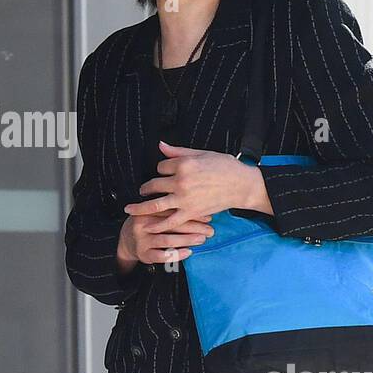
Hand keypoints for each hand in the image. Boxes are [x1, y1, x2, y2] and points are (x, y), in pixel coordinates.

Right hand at [115, 210, 213, 273]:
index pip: (172, 211)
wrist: (125, 241)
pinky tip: (188, 252)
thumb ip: (169, 210)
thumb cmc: (146, 224)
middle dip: (193, 227)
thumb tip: (199, 208)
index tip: (207, 217)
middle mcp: (142, 224)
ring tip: (202, 239)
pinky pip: (162, 256)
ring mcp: (142, 240)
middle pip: (171, 224)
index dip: (190, 214)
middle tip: (210, 230)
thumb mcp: (153, 213)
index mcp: (146, 211)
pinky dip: (176, 254)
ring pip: (167, 240)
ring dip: (187, 240)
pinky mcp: (143, 254)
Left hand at [123, 139, 272, 232]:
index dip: (161, 170)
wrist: (242, 185)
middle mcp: (180, 180)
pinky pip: (169, 221)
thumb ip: (178, 151)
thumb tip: (160, 145)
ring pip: (155, 203)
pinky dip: (157, 225)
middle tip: (142, 190)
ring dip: (140, 207)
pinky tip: (147, 227)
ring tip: (131, 209)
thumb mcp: (201, 153)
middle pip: (154, 183)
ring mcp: (184, 198)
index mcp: (183, 164)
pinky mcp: (190, 212)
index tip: (164, 173)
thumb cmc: (224, 166)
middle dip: (146, 187)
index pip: (161, 167)